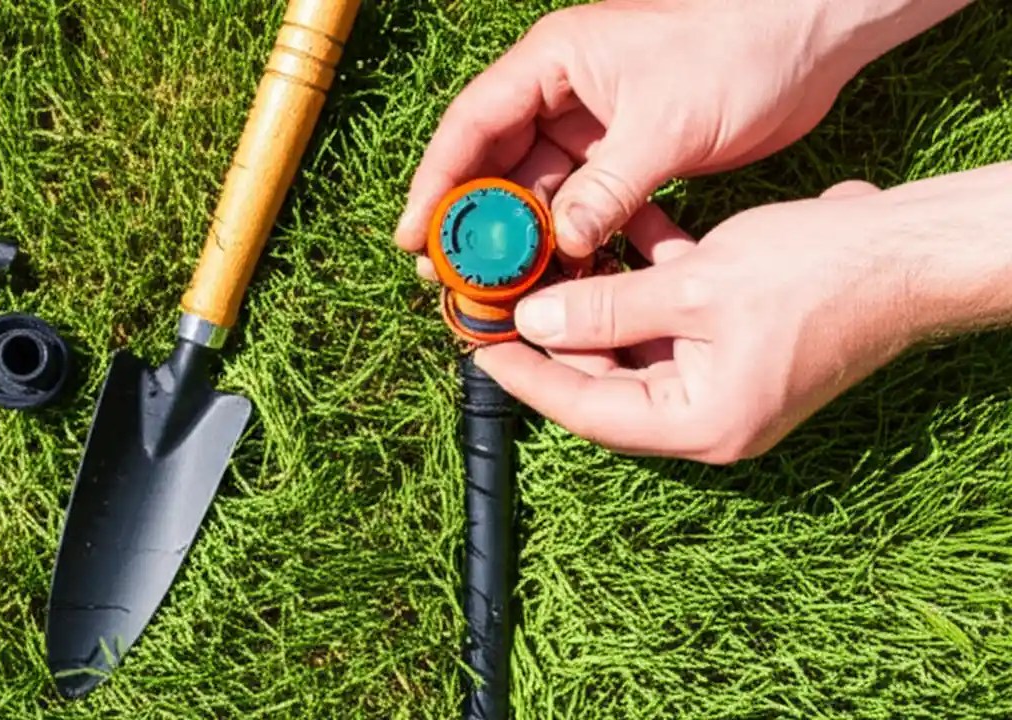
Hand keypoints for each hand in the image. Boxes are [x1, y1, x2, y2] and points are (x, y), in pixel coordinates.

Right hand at [395, 0, 972, 271]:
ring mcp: (592, 123)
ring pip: (537, 188)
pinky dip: (570, 237)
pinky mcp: (624, 151)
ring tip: (504, 289)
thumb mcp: (665, 126)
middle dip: (475, 220)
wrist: (811, 38)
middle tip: (452, 277)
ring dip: (522, 236)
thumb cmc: (737, 51)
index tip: (414, 236)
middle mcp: (562, 91)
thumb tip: (566, 248)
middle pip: (496, 161)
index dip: (438, 182)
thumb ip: (608, 189)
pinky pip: (580, 200)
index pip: (473, 125)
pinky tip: (561, 276)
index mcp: (554, 62)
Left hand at [474, 180, 919, 463]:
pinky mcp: (734, 343)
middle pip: (605, 378)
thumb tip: (535, 320)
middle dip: (556, 329)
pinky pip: (670, 318)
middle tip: (503, 294)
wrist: (907, 250)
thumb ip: (608, 309)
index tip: (478, 349)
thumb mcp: (696, 287)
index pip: (586, 408)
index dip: (527, 377)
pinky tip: (621, 231)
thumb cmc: (818, 275)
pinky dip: (645, 278)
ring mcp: (722, 379)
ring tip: (552, 252)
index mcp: (699, 422)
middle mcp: (708, 414)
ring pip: (633, 341)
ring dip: (599, 293)